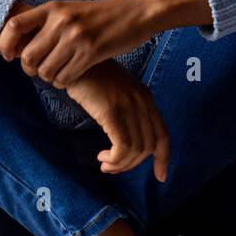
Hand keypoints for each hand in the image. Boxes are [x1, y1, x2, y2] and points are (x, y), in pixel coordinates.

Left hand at [0, 0, 156, 87]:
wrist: (135, 13)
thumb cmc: (101, 15)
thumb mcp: (71, 10)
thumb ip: (48, 23)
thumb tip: (21, 44)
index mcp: (53, 8)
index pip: (14, 25)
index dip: (5, 44)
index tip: (9, 56)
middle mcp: (61, 21)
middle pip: (28, 56)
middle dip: (30, 69)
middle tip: (39, 70)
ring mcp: (76, 37)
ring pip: (45, 71)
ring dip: (49, 78)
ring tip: (58, 73)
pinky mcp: (91, 52)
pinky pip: (65, 77)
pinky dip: (64, 82)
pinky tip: (71, 76)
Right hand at [65, 60, 169, 181]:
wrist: (71, 59)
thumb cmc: (89, 77)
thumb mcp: (115, 92)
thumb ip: (125, 111)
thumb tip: (125, 143)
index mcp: (145, 98)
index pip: (162, 134)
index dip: (163, 158)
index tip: (160, 177)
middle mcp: (141, 101)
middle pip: (148, 146)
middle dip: (132, 164)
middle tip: (111, 167)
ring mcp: (127, 104)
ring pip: (136, 149)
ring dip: (120, 164)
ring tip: (104, 164)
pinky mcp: (110, 110)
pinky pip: (122, 145)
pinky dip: (115, 158)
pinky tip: (102, 157)